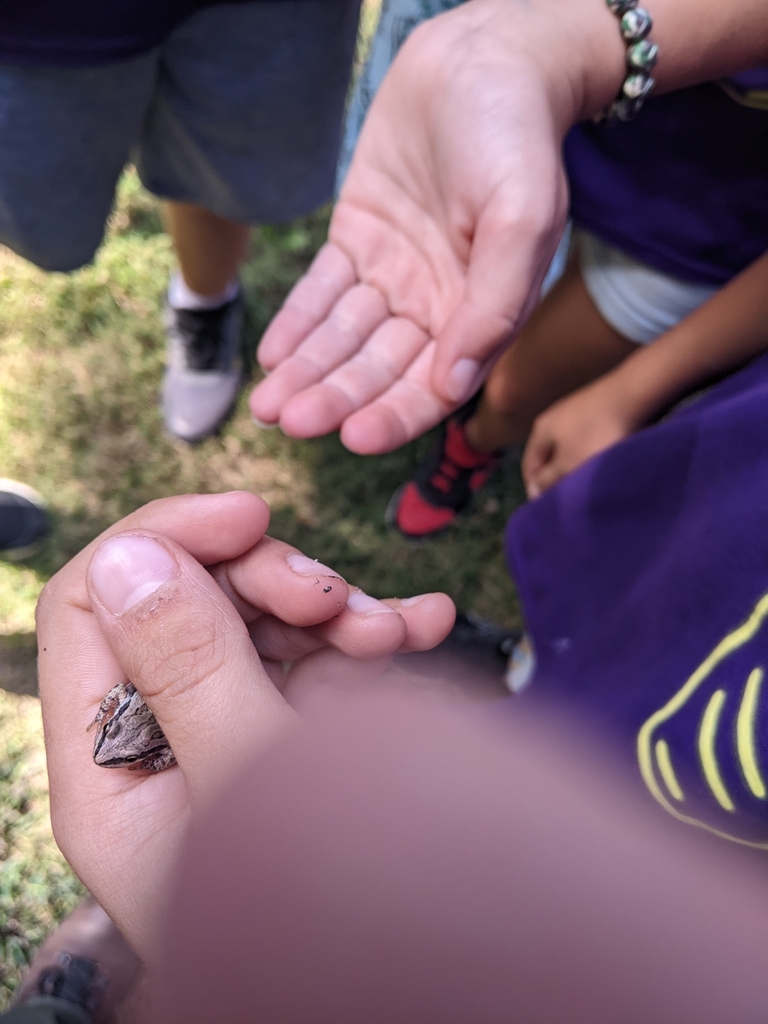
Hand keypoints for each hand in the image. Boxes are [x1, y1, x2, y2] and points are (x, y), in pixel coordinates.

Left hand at [37, 492, 453, 957]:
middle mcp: (165, 743)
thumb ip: (187, 668)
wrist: (432, 963)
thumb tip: (129, 556)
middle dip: (265, 578)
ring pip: (256, 619)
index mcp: (111, 768)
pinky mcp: (298, 732)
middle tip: (335, 600)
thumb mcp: (257, 780)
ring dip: (331, 606)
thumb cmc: (341, 906)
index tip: (250, 518)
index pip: (90, 608)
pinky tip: (426, 621)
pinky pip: (317, 655)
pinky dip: (369, 630)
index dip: (163, 541)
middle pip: (181, 602)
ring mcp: (236, 734)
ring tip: (397, 631)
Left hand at [249, 0, 595, 453]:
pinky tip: (272, 355)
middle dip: (334, 396)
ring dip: (307, 371)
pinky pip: (323, 291)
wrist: (484, 57)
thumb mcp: (522, 217)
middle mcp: (435, 303)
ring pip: (344, 337)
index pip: (435, 384)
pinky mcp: (359, 238)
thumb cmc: (516, 137)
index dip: (396, 414)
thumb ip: (495, 304)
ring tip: (267, 405)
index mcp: (481, 311)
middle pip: (379, 367)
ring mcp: (394, 272)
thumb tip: (456, 384)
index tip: (353, 438)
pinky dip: (298, 322)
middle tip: (289, 422)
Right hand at [522, 383, 634, 498]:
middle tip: (567, 498)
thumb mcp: (568, 463)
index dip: (535, 489)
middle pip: (549, 456)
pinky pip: (586, 439)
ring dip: (574, 466)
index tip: (547, 509)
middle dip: (555, 477)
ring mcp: (577, 412)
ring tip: (586, 483)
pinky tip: (601, 461)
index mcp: (540, 431)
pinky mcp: (598, 410)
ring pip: (569, 447)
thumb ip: (549, 479)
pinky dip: (589, 453)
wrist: (631, 395)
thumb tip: (534, 490)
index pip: (529, 467)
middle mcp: (554, 418)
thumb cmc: (595, 434)